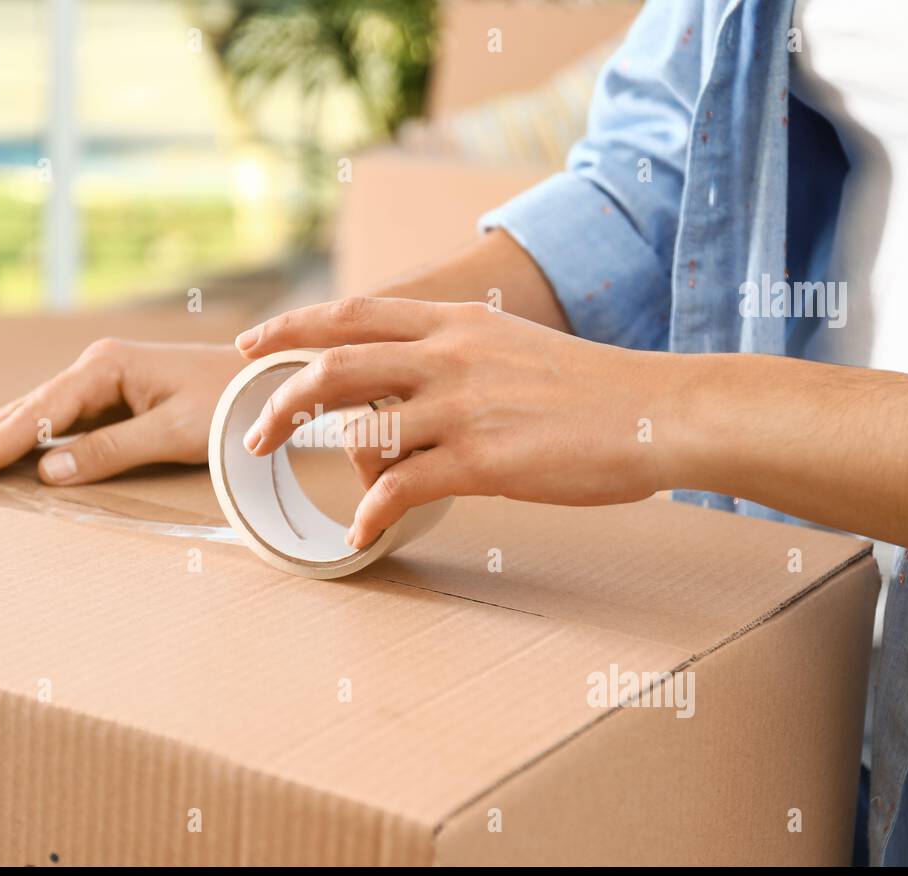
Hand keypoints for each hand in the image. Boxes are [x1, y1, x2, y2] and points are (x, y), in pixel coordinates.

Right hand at [0, 340, 246, 484]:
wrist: (270, 383)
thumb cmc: (232, 407)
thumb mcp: (176, 433)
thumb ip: (112, 451)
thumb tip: (45, 472)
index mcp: (104, 367)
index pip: (34, 417)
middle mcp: (94, 367)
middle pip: (17, 412)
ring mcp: (99, 381)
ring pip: (28, 417)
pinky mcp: (110, 397)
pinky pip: (52, 424)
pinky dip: (16, 440)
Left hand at [234, 297, 672, 547]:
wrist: (657, 410)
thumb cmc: (591, 388)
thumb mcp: (511, 344)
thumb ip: (454, 353)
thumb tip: (403, 381)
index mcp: (455, 323)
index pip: (352, 312)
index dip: (292, 327)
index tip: (250, 345)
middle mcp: (450, 356)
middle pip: (334, 367)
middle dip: (280, 401)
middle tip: (254, 435)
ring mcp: (464, 407)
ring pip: (360, 432)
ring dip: (338, 470)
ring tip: (350, 496)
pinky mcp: (483, 460)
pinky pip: (400, 489)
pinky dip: (369, 513)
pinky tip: (361, 531)